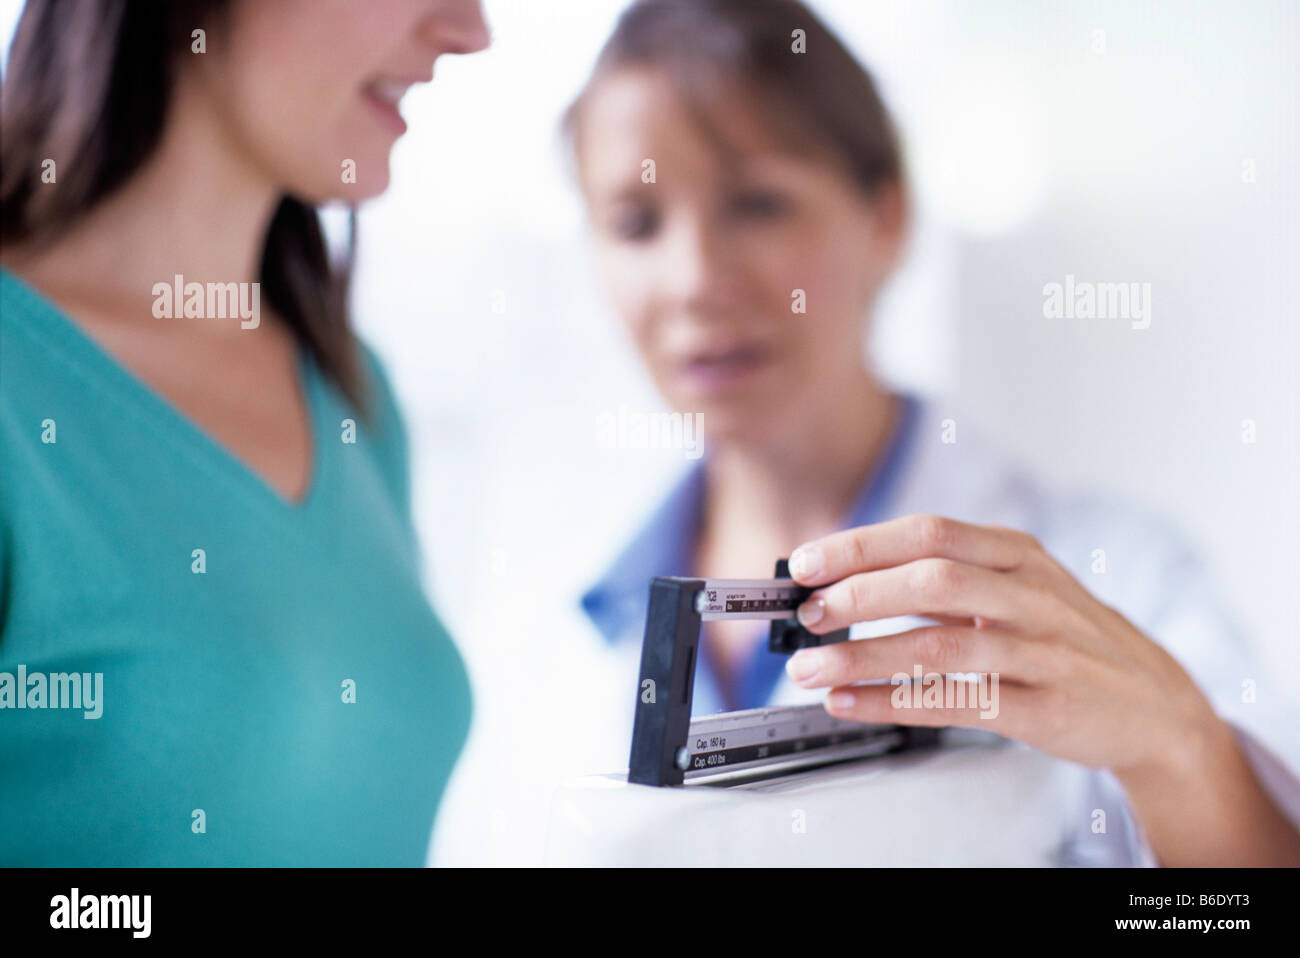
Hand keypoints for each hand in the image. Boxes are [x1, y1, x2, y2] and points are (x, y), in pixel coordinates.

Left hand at [782, 513, 1299, 865]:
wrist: (1155, 702)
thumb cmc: (1066, 637)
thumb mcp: (1015, 586)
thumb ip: (942, 579)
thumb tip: (845, 579)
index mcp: (1017, 553)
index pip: (929, 532)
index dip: (861, 546)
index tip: (805, 564)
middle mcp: (1032, 593)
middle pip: (934, 579)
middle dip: (859, 594)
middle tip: (807, 615)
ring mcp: (1043, 650)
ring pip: (943, 645)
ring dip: (864, 656)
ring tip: (811, 668)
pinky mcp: (1046, 707)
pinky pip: (960, 703)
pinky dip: (895, 703)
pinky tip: (851, 704)